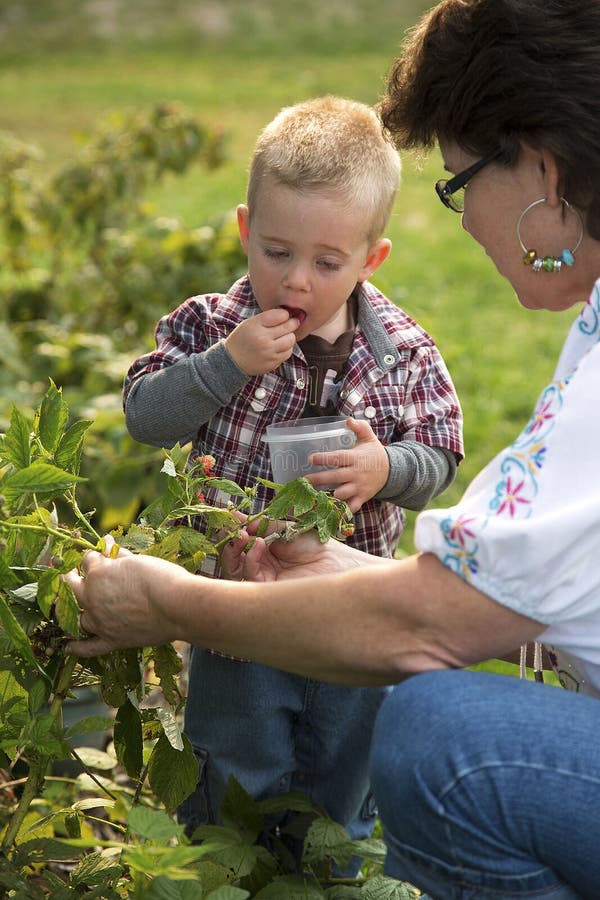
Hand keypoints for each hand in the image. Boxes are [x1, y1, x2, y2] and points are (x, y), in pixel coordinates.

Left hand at [64, 547, 187, 656]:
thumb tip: (110, 544)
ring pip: (77, 616)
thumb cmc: (161, 578)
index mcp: (98, 574)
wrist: (177, 607)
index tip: (100, 552)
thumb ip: (120, 555)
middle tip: (75, 572)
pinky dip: (76, 648)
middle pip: (72, 585)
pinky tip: (67, 647)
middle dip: (72, 576)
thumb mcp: (137, 561)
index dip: (95, 554)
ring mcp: (99, 621)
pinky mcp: (111, 640)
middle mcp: (92, 598)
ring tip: (73, 604)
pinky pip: (88, 647)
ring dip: (73, 609)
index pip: (88, 559)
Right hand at [220, 517, 374, 582]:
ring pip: (234, 570)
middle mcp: (260, 566)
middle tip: (231, 527)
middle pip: (232, 558)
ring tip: (242, 535)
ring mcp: (263, 579)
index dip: (233, 530)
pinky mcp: (268, 590)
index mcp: (265, 552)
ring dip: (234, 550)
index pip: (240, 543)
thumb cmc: (316, 545)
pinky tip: (259, 544)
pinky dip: (250, 558)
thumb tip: (239, 518)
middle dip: (228, 541)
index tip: (230, 516)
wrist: (336, 562)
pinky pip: (249, 576)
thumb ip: (263, 526)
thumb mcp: (286, 530)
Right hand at [225, 308, 299, 374]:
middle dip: (292, 324)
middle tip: (291, 323)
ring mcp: (269, 353)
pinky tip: (279, 347)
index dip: (285, 314)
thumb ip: (268, 317)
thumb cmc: (243, 338)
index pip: (281, 315)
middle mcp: (263, 340)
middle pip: (289, 327)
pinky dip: (286, 348)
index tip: (284, 316)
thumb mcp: (250, 322)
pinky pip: (287, 353)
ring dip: (289, 337)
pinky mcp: (272, 363)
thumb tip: (289, 314)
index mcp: (256, 326)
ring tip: (283, 336)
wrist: (233, 360)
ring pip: (291, 340)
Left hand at [306, 418, 389, 512]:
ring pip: (341, 494)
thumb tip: (348, 419)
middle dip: (318, 480)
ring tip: (312, 496)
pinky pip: (350, 508)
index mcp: (356, 458)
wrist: (392, 471)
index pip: (338, 458)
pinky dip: (340, 511)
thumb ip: (359, 427)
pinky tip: (327, 511)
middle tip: (303, 481)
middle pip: (335, 477)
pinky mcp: (362, 498)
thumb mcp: (369, 437)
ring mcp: (359, 487)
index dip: (324, 458)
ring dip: (327, 496)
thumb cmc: (374, 453)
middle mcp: (357, 473)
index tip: (310, 458)